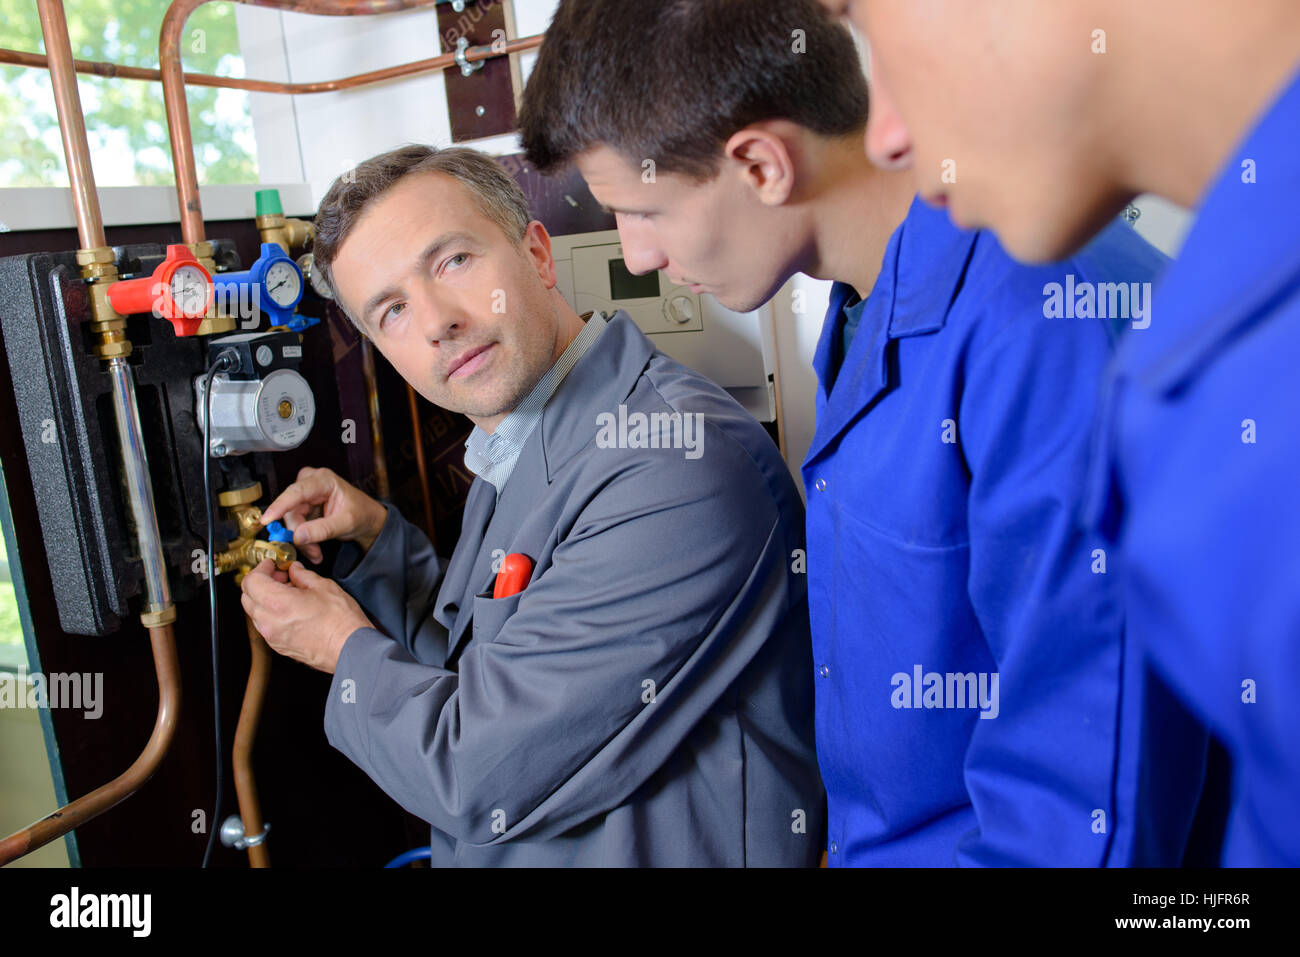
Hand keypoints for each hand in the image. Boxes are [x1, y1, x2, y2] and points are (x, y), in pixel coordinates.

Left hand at [240, 558, 373, 672]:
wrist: (349, 648)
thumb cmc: (340, 621)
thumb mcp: (324, 587)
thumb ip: (303, 576)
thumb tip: (295, 571)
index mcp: (278, 603)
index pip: (252, 581)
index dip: (261, 568)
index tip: (271, 565)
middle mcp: (270, 622)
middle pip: (247, 597)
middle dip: (259, 582)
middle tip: (279, 576)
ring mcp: (272, 636)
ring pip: (254, 612)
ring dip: (264, 598)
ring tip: (286, 592)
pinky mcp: (279, 646)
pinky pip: (265, 625)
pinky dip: (270, 613)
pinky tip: (289, 608)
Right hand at [259, 466, 387, 563]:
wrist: (366, 518)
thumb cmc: (361, 514)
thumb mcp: (346, 523)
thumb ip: (322, 530)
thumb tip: (298, 536)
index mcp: (323, 480)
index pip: (296, 492)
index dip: (279, 506)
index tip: (267, 520)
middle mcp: (310, 482)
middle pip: (291, 509)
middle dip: (299, 534)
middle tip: (313, 552)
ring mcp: (304, 494)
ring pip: (290, 520)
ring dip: (302, 540)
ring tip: (316, 552)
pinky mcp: (301, 506)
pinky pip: (294, 525)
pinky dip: (303, 539)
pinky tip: (314, 548)